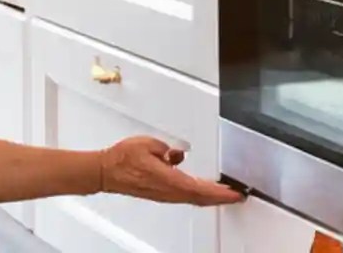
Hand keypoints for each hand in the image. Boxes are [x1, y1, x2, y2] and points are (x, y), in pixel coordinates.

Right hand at [98, 136, 242, 205]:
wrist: (106, 171)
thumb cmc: (122, 159)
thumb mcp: (149, 144)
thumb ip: (167, 149)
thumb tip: (177, 155)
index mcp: (169, 180)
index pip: (201, 189)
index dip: (220, 193)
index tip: (234, 193)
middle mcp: (169, 191)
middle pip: (201, 198)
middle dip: (221, 197)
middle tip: (236, 195)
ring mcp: (165, 195)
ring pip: (194, 199)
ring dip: (211, 197)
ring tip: (225, 193)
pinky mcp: (161, 194)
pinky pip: (186, 196)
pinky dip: (199, 194)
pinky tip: (203, 190)